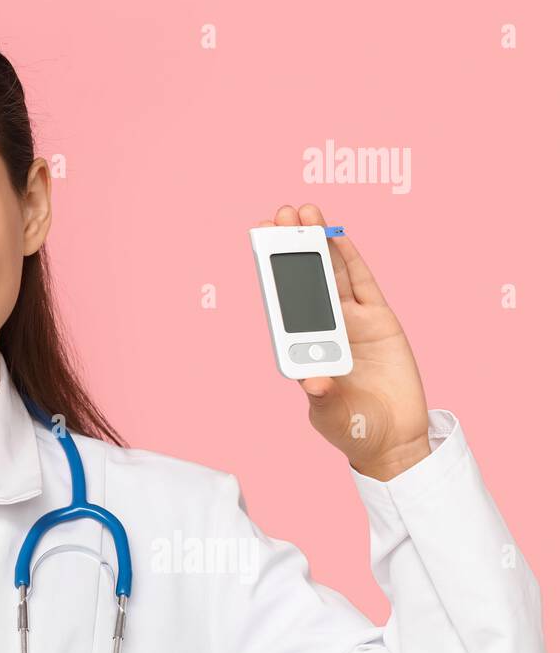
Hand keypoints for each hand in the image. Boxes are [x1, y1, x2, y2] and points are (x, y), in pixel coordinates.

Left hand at [259, 205, 431, 481]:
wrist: (393, 441)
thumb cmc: (352, 429)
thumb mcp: (331, 415)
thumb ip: (322, 398)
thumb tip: (314, 383)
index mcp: (302, 347)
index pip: (282, 303)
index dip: (271, 273)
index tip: (259, 241)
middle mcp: (324, 329)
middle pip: (305, 280)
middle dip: (293, 247)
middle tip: (280, 214)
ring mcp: (353, 322)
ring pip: (333, 275)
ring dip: (320, 243)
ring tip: (306, 211)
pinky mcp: (381, 321)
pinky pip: (364, 285)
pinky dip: (351, 260)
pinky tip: (338, 237)